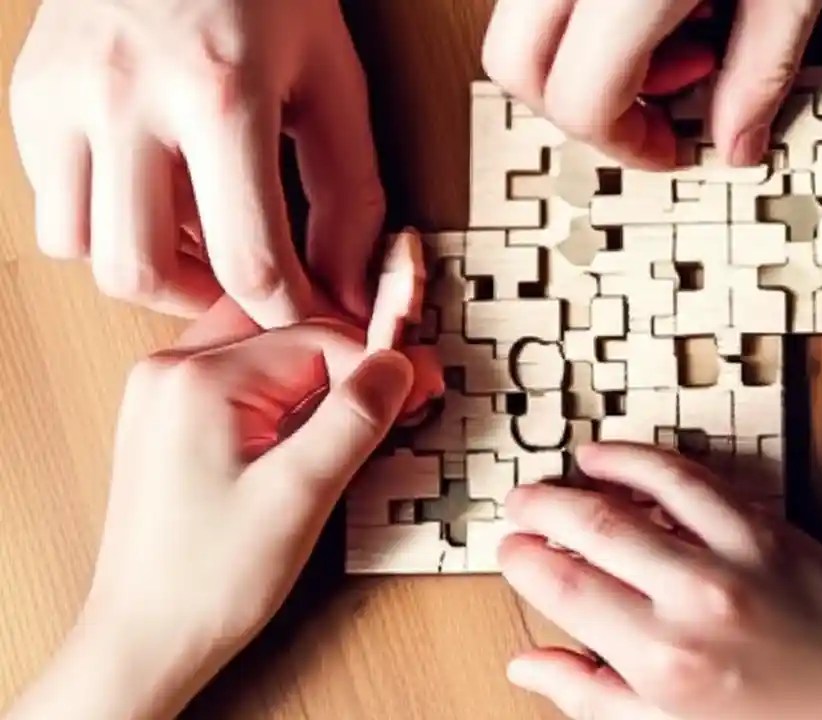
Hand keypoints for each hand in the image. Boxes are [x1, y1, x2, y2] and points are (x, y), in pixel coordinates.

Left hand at [6, 309, 441, 719]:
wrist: (146, 639)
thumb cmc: (207, 580)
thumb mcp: (300, 495)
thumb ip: (355, 418)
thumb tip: (399, 362)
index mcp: (198, 378)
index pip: (318, 337)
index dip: (376, 368)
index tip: (418, 398)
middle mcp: (171, 370)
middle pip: (290, 332)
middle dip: (351, 364)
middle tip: (401, 402)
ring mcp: (165, 393)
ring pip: (268, 351)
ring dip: (321, 376)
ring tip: (361, 421)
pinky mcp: (171, 419)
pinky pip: (244, 379)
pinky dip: (287, 394)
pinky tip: (312, 432)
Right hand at [9, 0, 384, 325]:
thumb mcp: (332, 78)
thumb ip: (348, 191)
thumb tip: (349, 285)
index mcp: (221, 93)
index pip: (247, 257)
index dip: (287, 311)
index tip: (307, 317)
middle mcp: (128, 97)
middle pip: (141, 272)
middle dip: (201, 301)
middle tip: (242, 285)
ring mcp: (65, 96)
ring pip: (82, 248)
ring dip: (144, 265)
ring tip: (195, 235)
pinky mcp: (29, 97)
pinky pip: (54, 203)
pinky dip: (106, 221)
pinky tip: (154, 189)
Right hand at [482, 0, 821, 168]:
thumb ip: (761, 71)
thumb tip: (738, 143)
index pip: (580, 100)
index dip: (627, 144)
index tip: (671, 149)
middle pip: (516, 65)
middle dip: (579, 107)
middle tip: (654, 104)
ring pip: (519, 21)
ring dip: (580, 53)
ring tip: (673, 29)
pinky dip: (581, 8)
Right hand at [498, 443, 821, 719]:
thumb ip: (592, 696)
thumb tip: (527, 666)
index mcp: (662, 661)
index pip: (565, 588)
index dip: (524, 560)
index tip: (511, 550)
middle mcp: (694, 602)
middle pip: (591, 529)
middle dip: (542, 509)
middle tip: (521, 506)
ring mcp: (734, 557)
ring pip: (640, 490)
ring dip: (590, 474)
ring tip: (565, 473)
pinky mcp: (768, 528)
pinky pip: (695, 478)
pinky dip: (648, 461)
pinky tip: (621, 460)